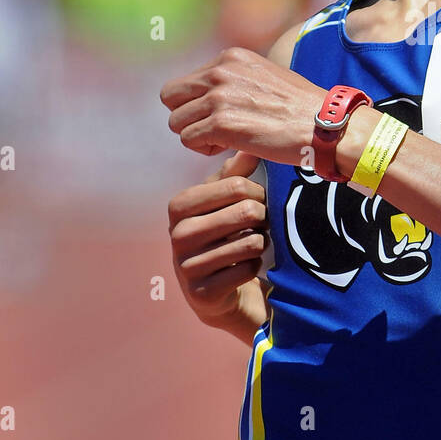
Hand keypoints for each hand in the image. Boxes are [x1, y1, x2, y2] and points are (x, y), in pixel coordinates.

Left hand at [160, 46, 325, 162]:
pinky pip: (189, 140)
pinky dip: (204, 150)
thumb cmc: (301, 108)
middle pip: (171, 98)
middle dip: (188, 116)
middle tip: (212, 130)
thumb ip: (237, 79)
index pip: (187, 82)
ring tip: (224, 141)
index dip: (198, 103)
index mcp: (230, 57)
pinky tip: (229, 148)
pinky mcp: (221, 124)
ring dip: (197, 136)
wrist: (324, 124)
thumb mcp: (266, 75)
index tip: (222, 115)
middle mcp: (221, 72)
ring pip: (177, 122)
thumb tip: (213, 95)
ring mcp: (219, 98)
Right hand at [167, 149, 270, 336]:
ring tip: (253, 243)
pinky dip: (254, 267)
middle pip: (246, 212)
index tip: (260, 200)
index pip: (236, 185)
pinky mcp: (202, 293)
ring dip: (261, 243)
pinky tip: (244, 267)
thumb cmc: (219, 235)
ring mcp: (187, 266)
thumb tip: (250, 146)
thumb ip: (233, 174)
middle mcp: (178, 234)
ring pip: (251, 242)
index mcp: (179, 205)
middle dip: (263, 218)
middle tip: (261, 224)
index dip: (258, 192)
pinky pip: (248, 270)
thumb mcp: (220, 202)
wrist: (213, 290)